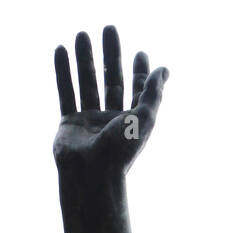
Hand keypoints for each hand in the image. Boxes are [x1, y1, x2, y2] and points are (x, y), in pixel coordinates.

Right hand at [53, 26, 167, 178]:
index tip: (141, 53)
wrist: (91, 175)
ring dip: (85, 58)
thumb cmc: (121, 151)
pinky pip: (66, 91)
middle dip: (111, 55)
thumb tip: (164, 69)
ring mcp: (90, 121)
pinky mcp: (70, 123)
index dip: (140, 72)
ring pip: (88, 83)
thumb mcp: (144, 119)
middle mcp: (112, 120)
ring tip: (82, 34)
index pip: (137, 91)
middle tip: (109, 29)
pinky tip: (62, 50)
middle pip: (112, 81)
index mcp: (133, 122)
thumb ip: (153, 93)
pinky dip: (63, 71)